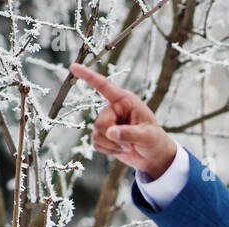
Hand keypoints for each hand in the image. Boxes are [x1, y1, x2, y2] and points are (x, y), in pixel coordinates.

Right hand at [68, 61, 177, 179]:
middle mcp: (114, 109)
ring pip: (97, 133)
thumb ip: (129, 133)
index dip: (89, 76)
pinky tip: (120, 149)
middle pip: (101, 122)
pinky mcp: (103, 135)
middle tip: (129, 144)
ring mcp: (107, 122)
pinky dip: (108, 150)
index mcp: (126, 101)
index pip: (105, 86)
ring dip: (112, 145)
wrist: (153, 156)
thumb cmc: (154, 141)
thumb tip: (110, 132)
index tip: (73, 67)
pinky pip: (96, 143)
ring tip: (128, 146)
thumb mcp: (147, 136)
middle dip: (112, 136)